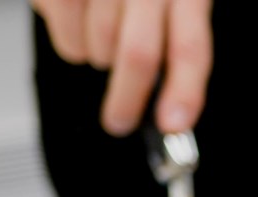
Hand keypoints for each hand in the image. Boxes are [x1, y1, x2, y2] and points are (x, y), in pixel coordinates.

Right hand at [32, 0, 212, 135]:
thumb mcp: (170, 2)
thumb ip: (173, 41)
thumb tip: (170, 106)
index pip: (190, 47)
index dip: (185, 91)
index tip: (174, 124)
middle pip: (139, 55)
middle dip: (127, 100)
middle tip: (118, 121)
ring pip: (100, 48)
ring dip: (99, 59)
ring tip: (102, 39)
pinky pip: (66, 35)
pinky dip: (71, 43)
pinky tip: (78, 22)